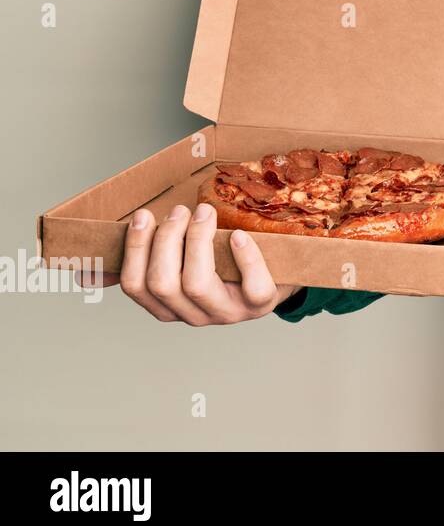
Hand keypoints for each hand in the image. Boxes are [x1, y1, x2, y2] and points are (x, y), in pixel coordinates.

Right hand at [74, 203, 302, 324]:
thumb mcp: (182, 266)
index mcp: (169, 307)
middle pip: (163, 283)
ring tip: (204, 212)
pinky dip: (244, 258)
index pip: (136, 286)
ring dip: (196, 241)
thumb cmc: (222, 266)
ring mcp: (228, 312)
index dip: (136, 248)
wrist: (276, 276)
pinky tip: (239, 235)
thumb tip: (85, 273)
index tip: (144, 216)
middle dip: (166, 241)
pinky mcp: (261, 304)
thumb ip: (141, 265)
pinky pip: (253, 286)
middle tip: (180, 210)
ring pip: (197, 283)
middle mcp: (194, 315)